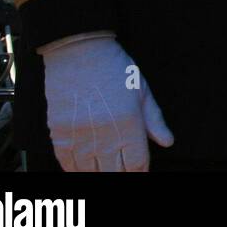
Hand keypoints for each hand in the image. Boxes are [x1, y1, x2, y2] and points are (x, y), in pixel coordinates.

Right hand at [41, 34, 172, 171]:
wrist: (79, 53)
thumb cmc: (114, 68)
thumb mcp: (142, 91)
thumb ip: (155, 120)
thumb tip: (167, 142)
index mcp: (129, 124)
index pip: (137, 164)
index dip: (140, 171)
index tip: (140, 171)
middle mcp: (105, 135)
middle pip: (114, 172)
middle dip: (121, 173)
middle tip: (122, 168)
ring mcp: (80, 137)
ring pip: (90, 172)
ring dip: (99, 173)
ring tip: (104, 168)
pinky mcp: (59, 135)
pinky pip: (67, 164)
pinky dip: (76, 170)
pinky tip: (83, 168)